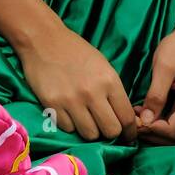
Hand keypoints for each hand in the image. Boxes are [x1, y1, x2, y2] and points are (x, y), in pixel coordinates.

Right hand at [16, 21, 137, 141]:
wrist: (44, 39)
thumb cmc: (76, 51)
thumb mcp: (103, 66)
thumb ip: (114, 92)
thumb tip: (125, 118)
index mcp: (109, 81)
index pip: (126, 117)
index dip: (130, 131)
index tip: (128, 135)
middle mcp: (92, 93)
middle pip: (110, 131)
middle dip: (110, 132)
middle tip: (104, 126)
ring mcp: (71, 100)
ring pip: (90, 134)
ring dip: (90, 130)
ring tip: (86, 120)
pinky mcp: (52, 105)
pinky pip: (68, 129)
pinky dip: (71, 125)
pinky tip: (69, 113)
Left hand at [134, 20, 174, 141]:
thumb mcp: (165, 68)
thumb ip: (156, 95)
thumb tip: (146, 121)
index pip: (173, 130)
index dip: (152, 130)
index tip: (134, 121)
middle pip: (172, 135)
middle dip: (150, 132)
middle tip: (131, 121)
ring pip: (171, 130)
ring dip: (152, 128)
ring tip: (135, 115)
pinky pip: (171, 120)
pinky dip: (156, 121)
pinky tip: (142, 111)